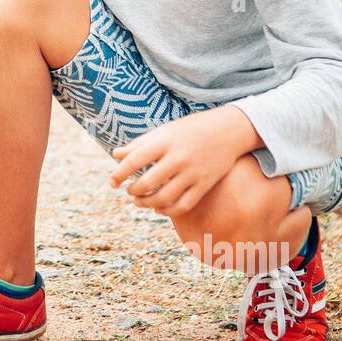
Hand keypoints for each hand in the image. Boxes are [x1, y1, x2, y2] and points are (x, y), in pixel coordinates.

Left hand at [109, 106, 261, 217]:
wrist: (229, 129)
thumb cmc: (190, 129)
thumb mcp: (164, 131)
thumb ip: (140, 144)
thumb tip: (115, 156)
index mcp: (165, 141)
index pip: (134, 161)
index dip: (119, 174)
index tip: (112, 182)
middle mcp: (178, 157)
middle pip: (147, 183)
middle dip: (132, 191)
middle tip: (128, 190)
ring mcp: (193, 173)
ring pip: (163, 198)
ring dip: (146, 203)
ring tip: (138, 201)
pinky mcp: (205, 184)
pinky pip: (183, 205)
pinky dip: (167, 211)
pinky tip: (158, 208)